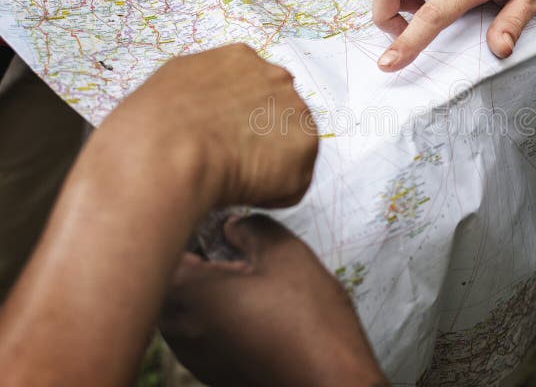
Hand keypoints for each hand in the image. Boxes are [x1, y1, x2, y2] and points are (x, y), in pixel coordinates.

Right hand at [97, 44, 317, 210]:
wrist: (167, 151)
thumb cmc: (154, 125)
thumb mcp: (172, 85)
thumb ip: (203, 91)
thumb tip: (207, 113)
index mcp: (240, 59)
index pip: (253, 87)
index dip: (240, 118)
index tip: (226, 136)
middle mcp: (275, 77)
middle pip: (279, 112)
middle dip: (261, 137)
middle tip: (233, 160)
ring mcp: (295, 110)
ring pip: (290, 146)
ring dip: (269, 164)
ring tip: (232, 176)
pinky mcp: (305, 146)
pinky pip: (294, 181)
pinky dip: (272, 194)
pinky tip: (242, 190)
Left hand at [160, 216, 386, 386]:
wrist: (330, 382)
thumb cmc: (309, 323)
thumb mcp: (285, 252)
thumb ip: (249, 226)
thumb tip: (232, 224)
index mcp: (187, 292)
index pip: (157, 242)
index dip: (183, 219)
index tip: (207, 212)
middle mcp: (177, 326)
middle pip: (162, 273)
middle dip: (188, 250)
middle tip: (222, 236)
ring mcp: (190, 352)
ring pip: (178, 301)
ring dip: (199, 281)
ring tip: (237, 270)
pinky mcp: (208, 368)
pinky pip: (196, 326)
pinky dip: (212, 309)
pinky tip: (247, 303)